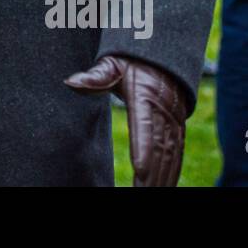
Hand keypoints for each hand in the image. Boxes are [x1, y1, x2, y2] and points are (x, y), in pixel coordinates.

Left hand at [64, 55, 186, 186]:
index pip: (144, 125)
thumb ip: (95, 76)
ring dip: (163, 177)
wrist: (163, 54)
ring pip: (170, 154)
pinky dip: (172, 171)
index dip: (143, 148)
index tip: (139, 170)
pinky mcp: (178, 127)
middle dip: (152, 174)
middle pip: (159, 147)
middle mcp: (163, 110)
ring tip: (150, 193)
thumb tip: (69, 81)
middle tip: (140, 192)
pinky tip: (164, 186)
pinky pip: (177, 152)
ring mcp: (173, 120)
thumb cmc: (131, 59)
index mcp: (145, 95)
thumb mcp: (113, 62)